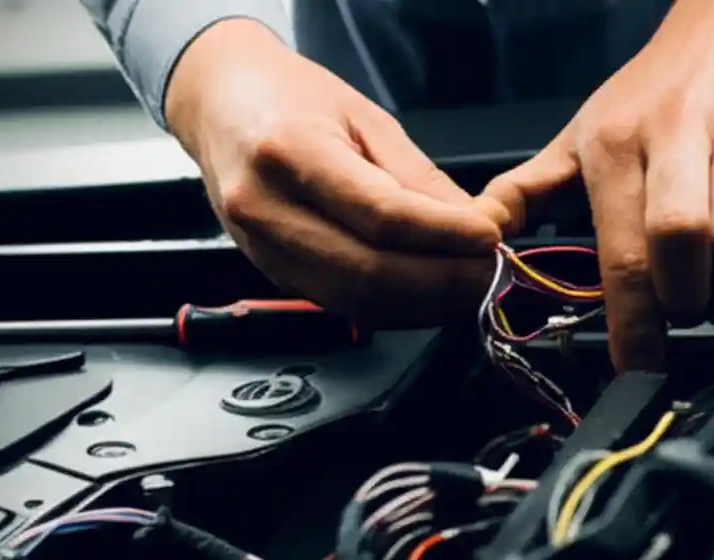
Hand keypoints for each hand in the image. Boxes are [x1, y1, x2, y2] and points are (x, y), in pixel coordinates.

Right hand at [167, 19, 499, 326]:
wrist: (222, 105)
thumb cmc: (290, 98)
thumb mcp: (365, 116)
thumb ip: (419, 177)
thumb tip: (474, 226)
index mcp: (288, 152)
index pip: (380, 214)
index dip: (444, 235)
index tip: (489, 236)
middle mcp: (266, 208)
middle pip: (370, 271)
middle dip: (444, 281)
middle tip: (491, 271)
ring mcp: (262, 249)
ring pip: (357, 301)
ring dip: (425, 304)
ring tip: (470, 287)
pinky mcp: (272, 273)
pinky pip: (343, 304)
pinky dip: (396, 308)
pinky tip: (431, 295)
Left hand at [478, 0, 713, 369]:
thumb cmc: (649, 93)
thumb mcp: (578, 137)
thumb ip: (525, 193)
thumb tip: (482, 242)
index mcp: (615, 145)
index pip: (619, 253)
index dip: (631, 322)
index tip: (635, 364)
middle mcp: (676, 132)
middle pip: (680, 241)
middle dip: (683, 297)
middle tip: (681, 306)